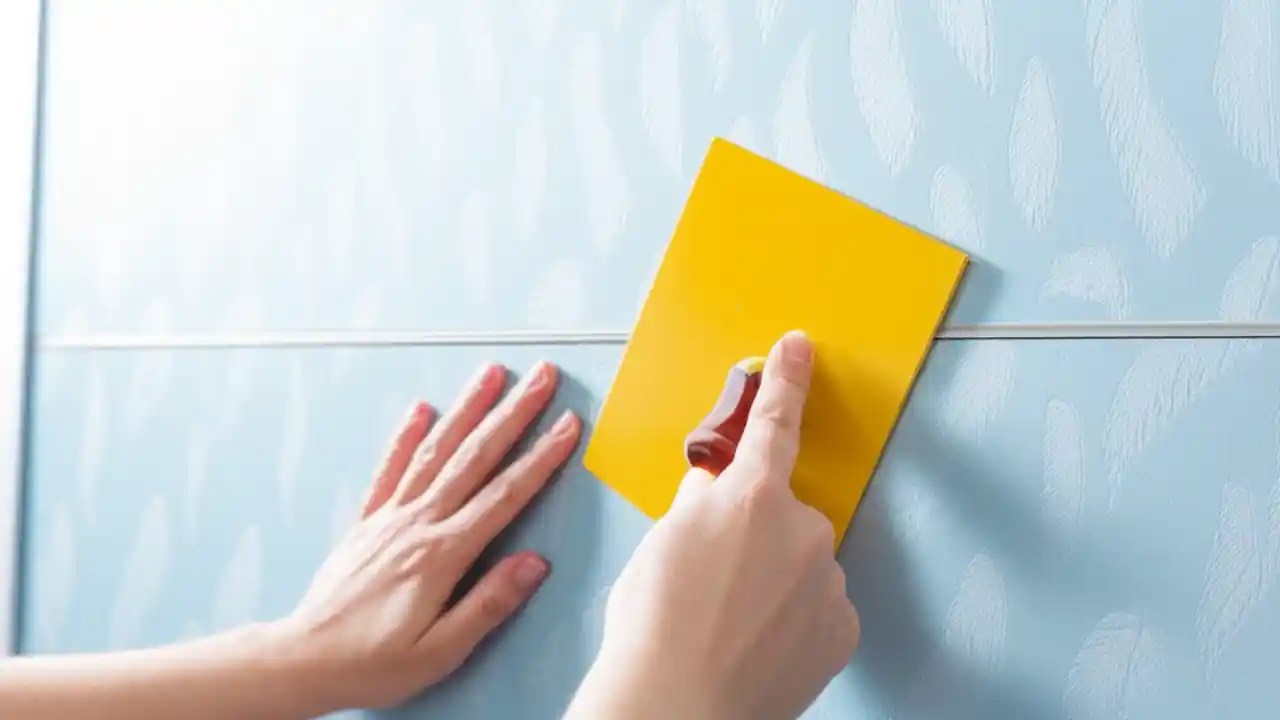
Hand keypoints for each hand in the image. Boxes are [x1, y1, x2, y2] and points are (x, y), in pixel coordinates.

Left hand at [277, 361, 580, 712]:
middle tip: (541, 378)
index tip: (566, 427)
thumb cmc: (372, 663)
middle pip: (476, 456)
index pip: (504, 496)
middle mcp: (417, 524)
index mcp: (442, 555)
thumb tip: (534, 564)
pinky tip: (423, 409)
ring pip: (437, 450)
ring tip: (492, 374)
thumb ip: (489, 603)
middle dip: (513, 412)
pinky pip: (391, 468)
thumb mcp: (441, 651)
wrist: (304, 660)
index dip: (540, 458)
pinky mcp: (367, 522)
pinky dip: (407, 435)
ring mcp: (390, 518)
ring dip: (468, 408)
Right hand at [567, 332, 858, 719]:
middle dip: (755, 530)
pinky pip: (819, 603)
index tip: (800, 347)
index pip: (774, 422)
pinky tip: (757, 639)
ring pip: (802, 561)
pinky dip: (794, 615)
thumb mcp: (662, 542)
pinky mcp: (842, 627)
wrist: (675, 706)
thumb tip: (714, 485)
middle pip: (782, 511)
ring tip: (729, 619)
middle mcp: (803, 530)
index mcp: (752, 497)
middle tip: (713, 574)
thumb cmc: (653, 626)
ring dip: (775, 577)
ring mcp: (828, 581)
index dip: (786, 380)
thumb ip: (698, 500)